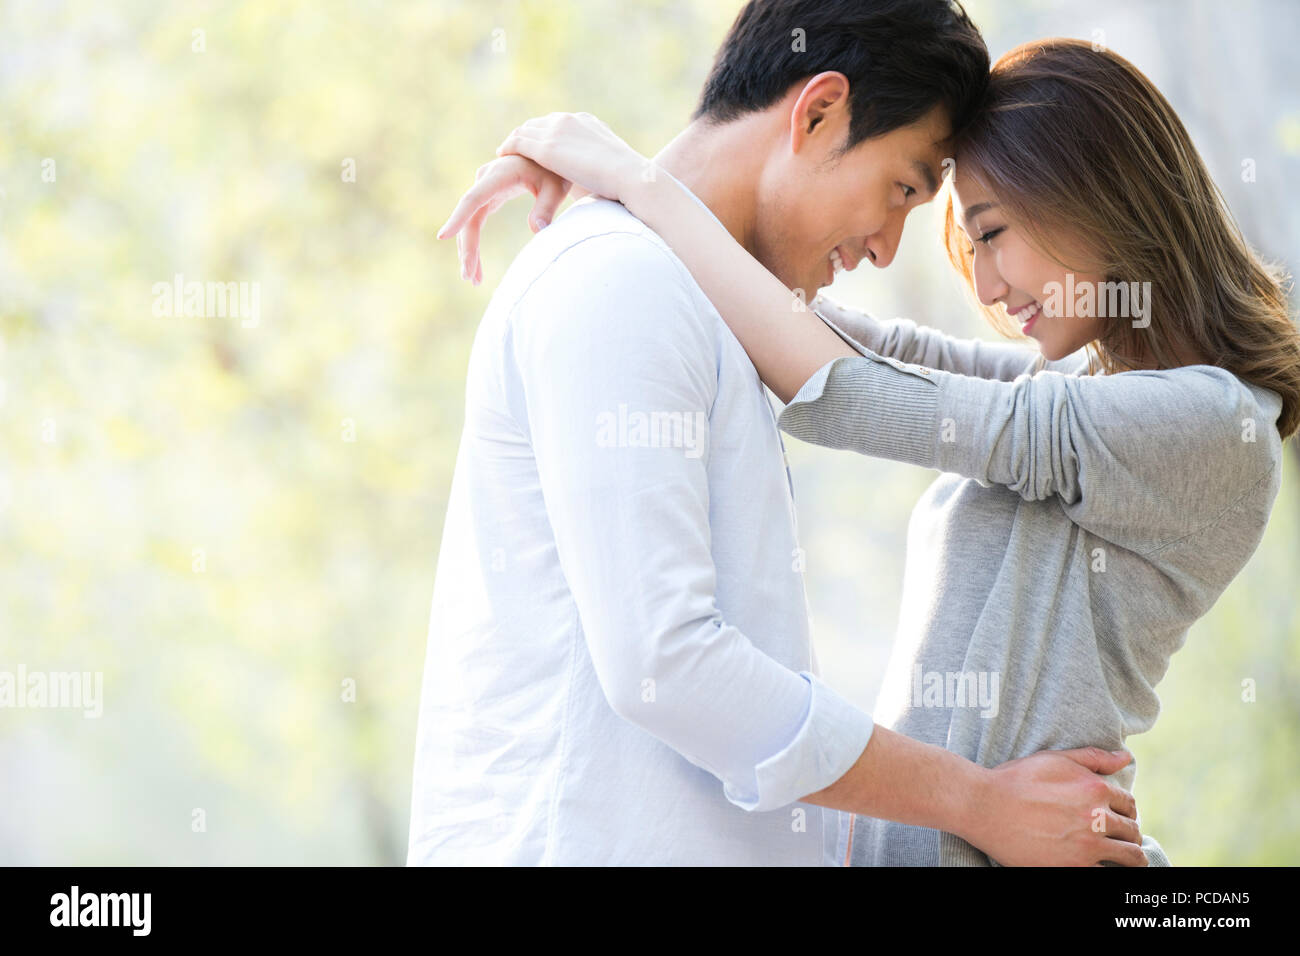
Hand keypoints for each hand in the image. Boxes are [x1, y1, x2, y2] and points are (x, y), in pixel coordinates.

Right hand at [436, 154, 573, 285]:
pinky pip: (475, 223)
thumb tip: (537, 231)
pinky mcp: (486, 197)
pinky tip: (476, 267)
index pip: (473, 199)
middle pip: (469, 218)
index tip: (442, 236)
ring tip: (473, 280)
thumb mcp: (556, 187)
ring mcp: (483, 188)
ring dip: (468, 251)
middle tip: (469, 277)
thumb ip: (547, 207)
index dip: (458, 218)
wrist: (548, 156)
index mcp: (499, 175)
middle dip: (467, 249)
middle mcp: (485, 180)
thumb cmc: (553, 170)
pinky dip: (474, 244)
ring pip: (469, 224)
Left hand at [494, 111, 652, 207]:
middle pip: (538, 123)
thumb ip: (596, 169)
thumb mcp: (611, 169)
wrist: (631, 177)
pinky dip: (509, 147)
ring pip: (525, 131)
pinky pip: (519, 143)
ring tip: (504, 151)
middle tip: (513, 147)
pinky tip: (501, 155)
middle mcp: (570, 120)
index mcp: (587, 122)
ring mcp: (557, 132)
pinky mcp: (548, 148)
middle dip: (525, 134)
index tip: (535, 143)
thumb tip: (596, 184)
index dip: (543, 132)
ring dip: (514, 141)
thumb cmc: (627, 183)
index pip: (557, 123)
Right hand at [966, 747, 1147, 866]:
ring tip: (1118, 859)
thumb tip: (1126, 757)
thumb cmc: (1016, 779)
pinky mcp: (1073, 868)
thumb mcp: (1055, 759)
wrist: (983, 806)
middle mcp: (1097, 818)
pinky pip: (1107, 874)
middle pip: (1132, 833)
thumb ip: (1094, 758)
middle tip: (1116, 840)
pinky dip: (1106, 870)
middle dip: (1127, 836)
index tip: (1115, 818)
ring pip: (1130, 858)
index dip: (1124, 812)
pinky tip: (1096, 866)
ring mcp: (1087, 847)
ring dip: (1128, 858)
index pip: (1129, 805)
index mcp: (1096, 789)